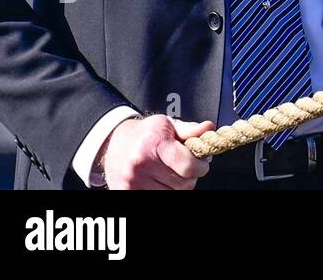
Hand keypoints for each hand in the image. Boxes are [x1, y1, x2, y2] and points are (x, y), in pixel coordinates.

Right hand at [98, 116, 214, 189]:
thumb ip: (190, 129)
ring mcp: (132, 182)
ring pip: (172, 194)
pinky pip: (156, 198)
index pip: (188, 165)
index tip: (202, 163)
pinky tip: (160, 181)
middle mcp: (141, 164)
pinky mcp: (125, 193)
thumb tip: (209, 129)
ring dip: (177, 186)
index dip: (201, 166)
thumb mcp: (167, 125)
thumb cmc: (145, 134)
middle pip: (183, 184)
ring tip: (171, 173)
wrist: (113, 144)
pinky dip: (164, 191)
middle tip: (185, 168)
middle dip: (190, 176)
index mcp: (154, 144)